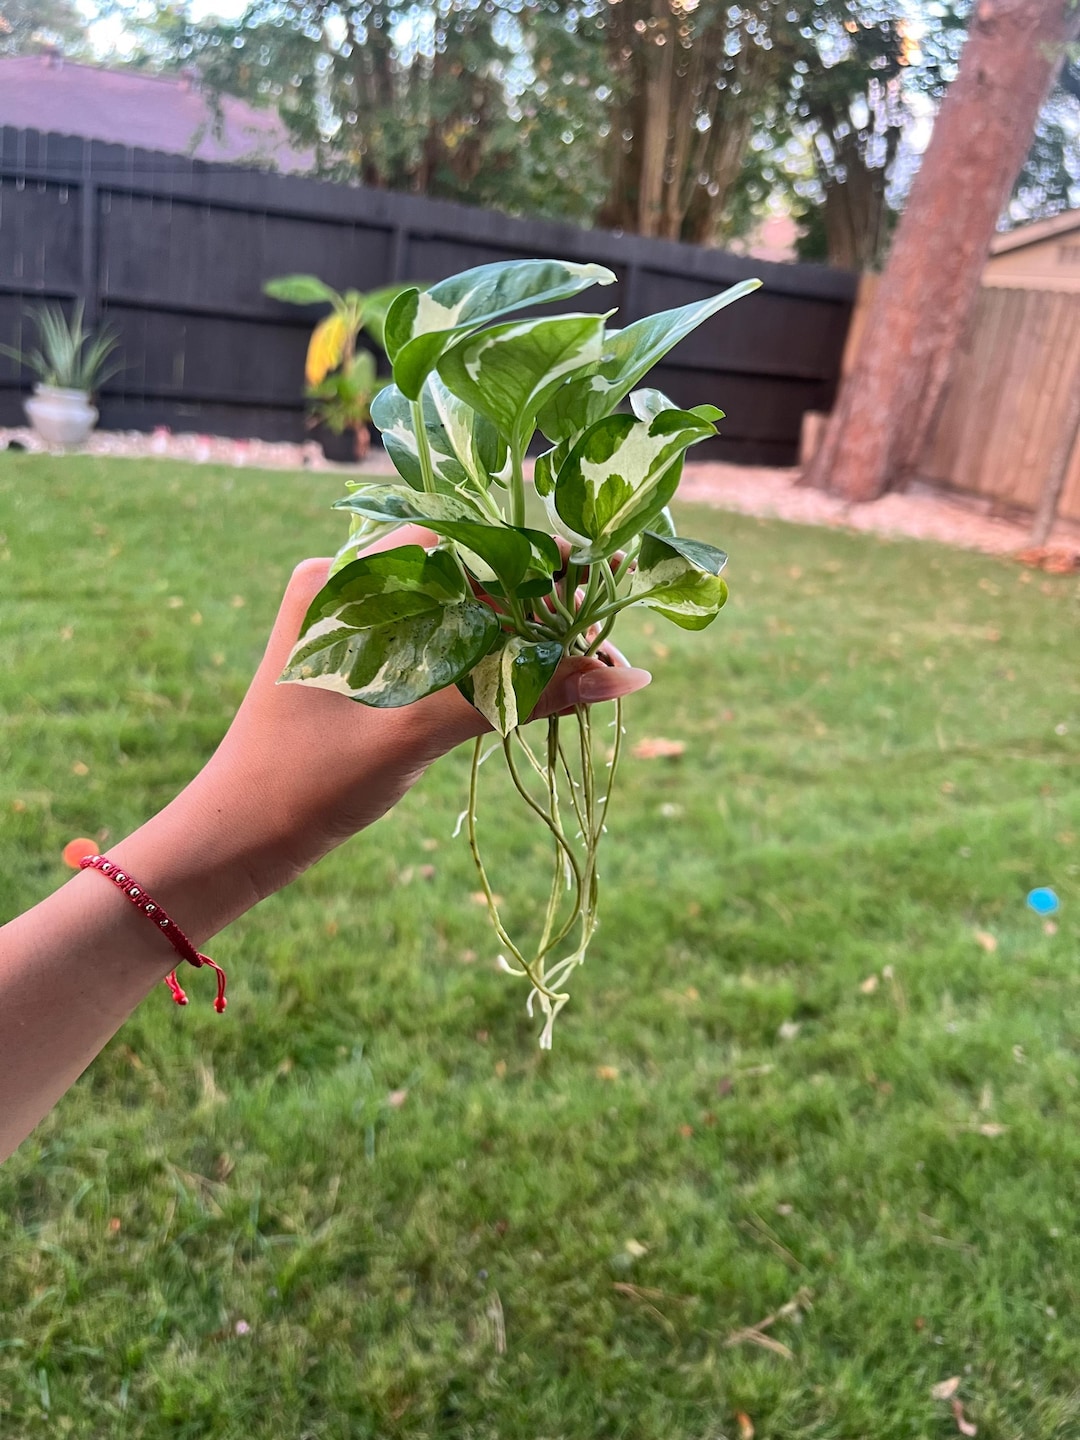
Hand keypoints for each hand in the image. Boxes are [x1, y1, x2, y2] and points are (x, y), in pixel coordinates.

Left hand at [173, 526, 651, 908]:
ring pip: (461, 612)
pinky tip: (538, 682)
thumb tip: (618, 676)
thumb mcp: (413, 735)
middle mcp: (349, 588)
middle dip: (538, 602)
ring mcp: (358, 626)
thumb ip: (512, 696)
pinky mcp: (368, 664)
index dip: (533, 558)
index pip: (456, 540)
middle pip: (466, 574)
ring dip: (521, 636)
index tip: (597, 580)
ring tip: (586, 666)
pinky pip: (445, 645)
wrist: (233, 841)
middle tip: (603, 639)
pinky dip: (492, 662)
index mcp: (341, 582)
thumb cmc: (303, 785)